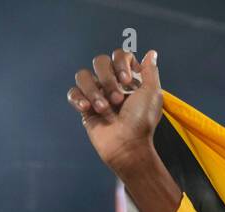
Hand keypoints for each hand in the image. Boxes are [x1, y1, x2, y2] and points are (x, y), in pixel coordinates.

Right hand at [66, 49, 162, 174]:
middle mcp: (112, 84)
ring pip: (83, 75)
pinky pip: (73, 92)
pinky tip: (88, 109)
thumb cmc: (142, 122)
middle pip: (99, 61)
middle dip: (108, 79)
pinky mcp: (84, 107)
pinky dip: (78, 99)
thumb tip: (151, 53)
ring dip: (94, 92)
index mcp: (129, 80)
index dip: (120, 63)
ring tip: (105, 109)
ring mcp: (97, 94)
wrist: (127, 146)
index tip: (127, 80)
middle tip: (118, 99)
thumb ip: (150, 72)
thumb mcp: (152, 94)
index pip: (118, 55)